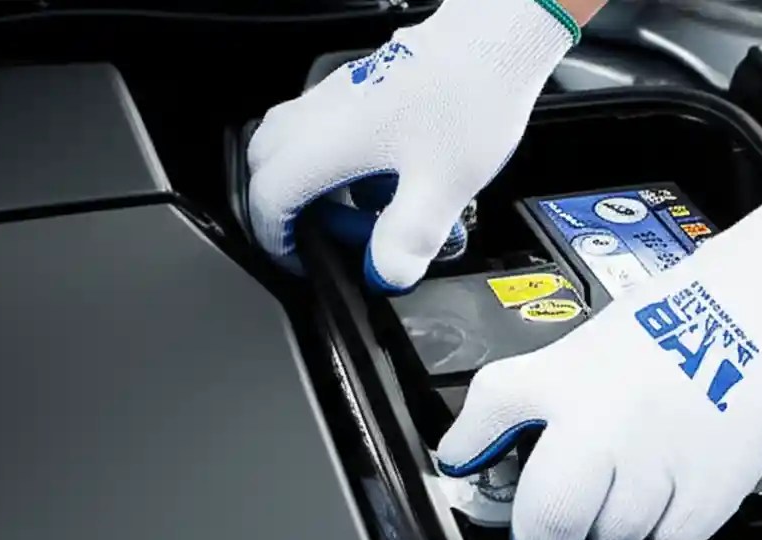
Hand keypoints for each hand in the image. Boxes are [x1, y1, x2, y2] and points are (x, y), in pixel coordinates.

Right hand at [246, 0, 575, 287]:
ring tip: (367, 209)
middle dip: (288, 211)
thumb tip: (385, 274)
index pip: (268, 200)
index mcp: (327, 142)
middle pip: (265, 167)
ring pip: (294, 143)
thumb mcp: (441, 187)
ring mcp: (339, 94)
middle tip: (330, 238)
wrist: (496, 43)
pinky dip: (341, 159)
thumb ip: (407, 239)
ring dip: (317, 183)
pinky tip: (389, 174)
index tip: (303, 264)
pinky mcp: (364, 85)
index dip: (278, 243)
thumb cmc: (469, 99)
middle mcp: (321, 113)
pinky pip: (327, 126)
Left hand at [436, 176, 761, 539]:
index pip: (490, 414)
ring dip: (616, 526)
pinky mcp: (706, 490)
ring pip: (612, 538)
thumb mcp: (592, 343)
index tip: (467, 465)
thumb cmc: (685, 315)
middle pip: (548, 521)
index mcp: (567, 376)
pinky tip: (681, 478)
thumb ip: (539, 396)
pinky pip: (670, 538)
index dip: (467, 450)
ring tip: (639, 479)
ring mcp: (654, 460)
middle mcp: (603, 422)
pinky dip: (671, 523)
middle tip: (550, 538)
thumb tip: (483, 445)